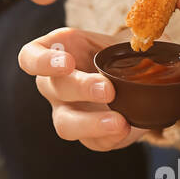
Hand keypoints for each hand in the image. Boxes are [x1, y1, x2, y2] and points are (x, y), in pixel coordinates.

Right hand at [18, 28, 147, 150]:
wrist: (140, 84)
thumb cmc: (123, 55)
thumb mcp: (127, 40)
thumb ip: (136, 37)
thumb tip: (148, 38)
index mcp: (58, 52)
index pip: (31, 57)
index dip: (42, 61)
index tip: (67, 62)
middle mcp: (56, 85)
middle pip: (53, 88)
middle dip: (80, 88)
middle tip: (108, 89)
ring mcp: (69, 113)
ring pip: (66, 124)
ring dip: (91, 123)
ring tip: (119, 121)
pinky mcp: (88, 136)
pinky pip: (93, 141)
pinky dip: (109, 136)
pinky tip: (125, 128)